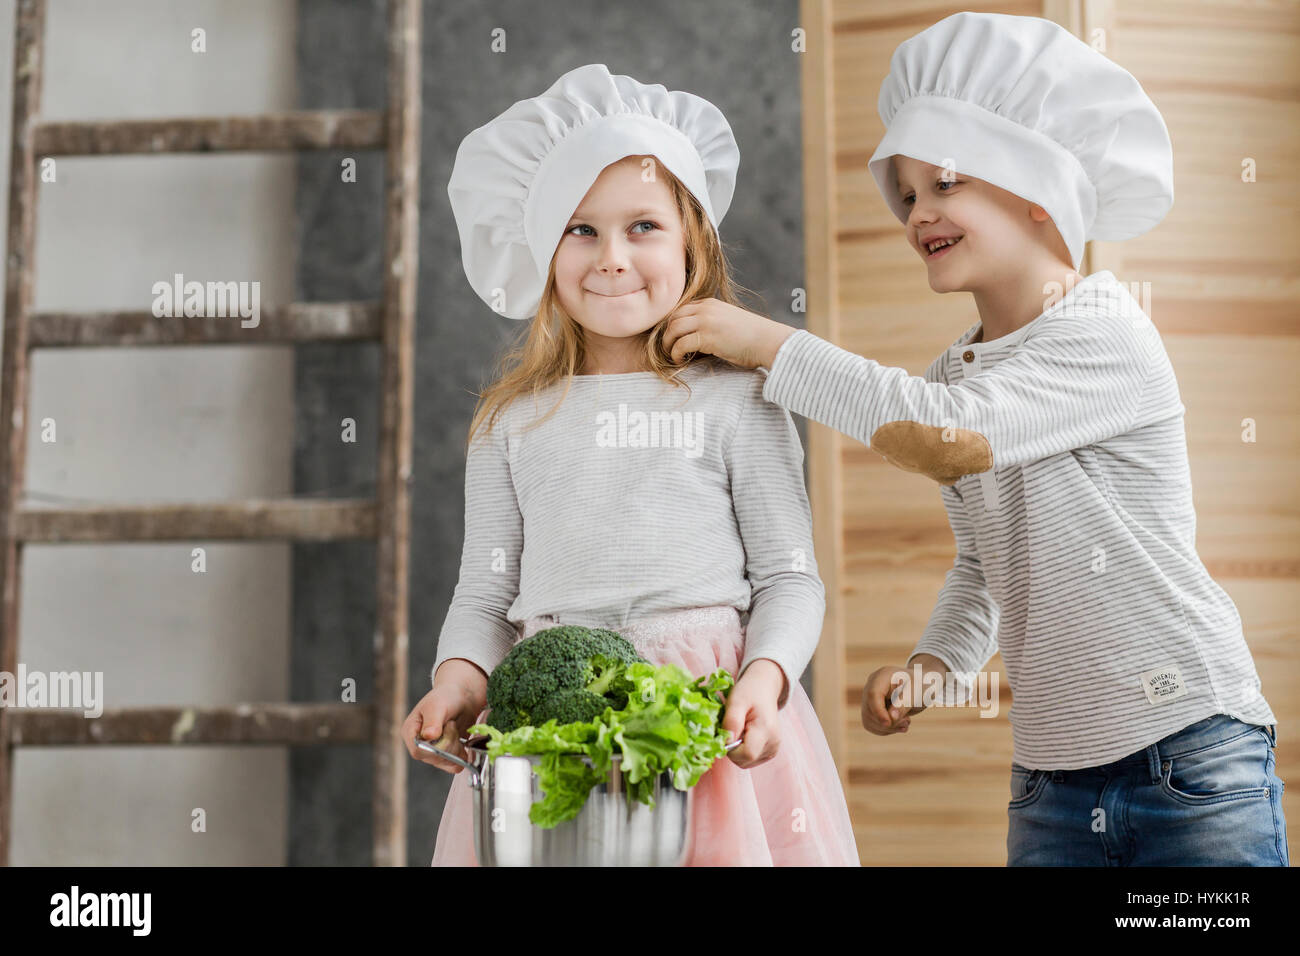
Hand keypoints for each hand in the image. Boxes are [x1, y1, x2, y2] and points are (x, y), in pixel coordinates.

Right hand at [401, 659, 488, 773]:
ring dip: (456, 748)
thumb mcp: (438, 705)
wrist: (462, 696)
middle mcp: (419, 744)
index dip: (436, 746)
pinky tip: (463, 741)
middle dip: (449, 743)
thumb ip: (433, 721)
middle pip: (433, 758)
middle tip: (452, 724)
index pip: (418, 751)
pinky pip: (454, 765)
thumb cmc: (446, 696)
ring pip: (445, 763)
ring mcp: (432, 751)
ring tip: (455, 729)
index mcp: (410, 731)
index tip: (447, 729)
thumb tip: (428, 736)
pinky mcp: (445, 755)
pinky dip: (462, 755)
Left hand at [663, 298, 794, 369]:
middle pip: (673, 317)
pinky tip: (680, 361)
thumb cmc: (753, 337)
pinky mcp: (707, 337)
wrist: (769, 341)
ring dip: (668, 344)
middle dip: (666, 334)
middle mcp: (706, 309)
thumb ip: (712, 322)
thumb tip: (696, 337)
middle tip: (667, 348)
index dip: (673, 324)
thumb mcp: (729, 321)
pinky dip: (676, 354)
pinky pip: (680, 344)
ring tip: (672, 356)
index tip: (672, 338)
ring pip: (673, 329)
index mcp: (710, 304)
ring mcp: (706, 322)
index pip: (681, 309)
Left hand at [722, 659, 784, 768]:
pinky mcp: (770, 752)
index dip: (731, 748)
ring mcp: (773, 749)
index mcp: (767, 730)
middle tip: (732, 728)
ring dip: (736, 750)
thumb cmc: (749, 691)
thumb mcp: (736, 701)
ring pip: (746, 762)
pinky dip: (742, 751)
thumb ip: (731, 721)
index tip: (727, 733)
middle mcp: (773, 744)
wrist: (764, 687)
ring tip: (739, 729)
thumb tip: (726, 743)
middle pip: (745, 761)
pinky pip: (750, 759)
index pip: (747, 754)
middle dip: (732, 749)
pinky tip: (744, 735)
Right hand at [861, 664, 922, 735]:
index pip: (872, 694)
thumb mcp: (916, 694)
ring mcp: (869, 698)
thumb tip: (891, 717)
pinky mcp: (870, 710)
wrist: (921, 687)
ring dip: (888, 728)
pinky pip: (872, 725)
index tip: (888, 723)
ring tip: (906, 722)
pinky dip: (886, 730)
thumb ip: (903, 705)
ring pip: (868, 720)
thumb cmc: (920, 687)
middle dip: (888, 722)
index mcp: (882, 676)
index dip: (878, 711)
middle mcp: (871, 686)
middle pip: (869, 710)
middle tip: (907, 721)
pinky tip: (900, 725)